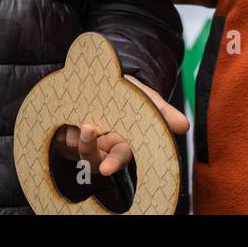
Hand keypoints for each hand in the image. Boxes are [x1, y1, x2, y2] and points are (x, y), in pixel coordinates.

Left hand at [52, 77, 188, 176]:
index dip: (114, 163)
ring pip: (78, 148)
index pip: (120, 156)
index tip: (106, 169)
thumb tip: (185, 127)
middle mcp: (103, 146)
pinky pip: (62, 135)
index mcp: (123, 140)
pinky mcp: (66, 136)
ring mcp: (83, 142)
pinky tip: (73, 114)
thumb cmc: (125, 93)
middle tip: (89, 139)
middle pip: (96, 159)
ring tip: (82, 123)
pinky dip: (67, 124)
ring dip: (80, 138)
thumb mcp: (144, 98)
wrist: (98, 77)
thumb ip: (162, 112)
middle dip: (90, 151)